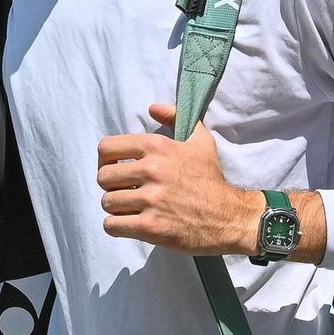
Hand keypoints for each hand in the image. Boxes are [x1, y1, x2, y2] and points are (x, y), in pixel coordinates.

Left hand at [96, 103, 257, 255]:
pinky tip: (129, 223)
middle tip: (124, 191)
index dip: (106, 159)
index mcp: (158, 146)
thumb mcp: (200, 141)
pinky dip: (116, 226)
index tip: (116, 168)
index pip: (107, 148)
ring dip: (115, 207)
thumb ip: (176, 116)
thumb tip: (153, 107)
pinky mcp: (150, 227)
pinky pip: (112, 225)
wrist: (229, 217)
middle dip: (111, 185)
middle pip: (103, 176)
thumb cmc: (212, 178)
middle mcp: (152, 170)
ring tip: (129, 208)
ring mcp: (150, 200)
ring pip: (107, 202)